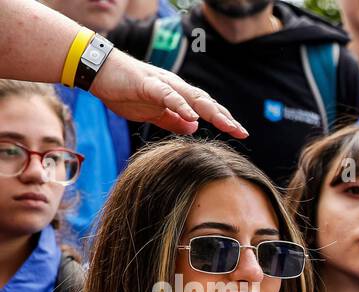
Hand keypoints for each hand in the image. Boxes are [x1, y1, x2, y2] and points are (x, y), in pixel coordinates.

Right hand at [90, 50, 246, 136]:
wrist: (98, 72)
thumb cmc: (124, 91)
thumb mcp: (153, 113)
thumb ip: (173, 120)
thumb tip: (194, 127)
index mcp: (178, 96)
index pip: (206, 109)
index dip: (224, 120)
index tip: (240, 135)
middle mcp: (176, 88)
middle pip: (206, 103)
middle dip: (225, 118)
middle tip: (242, 133)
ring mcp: (164, 84)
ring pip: (193, 97)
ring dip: (212, 111)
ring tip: (227, 125)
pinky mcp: (149, 84)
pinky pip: (168, 95)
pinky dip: (181, 104)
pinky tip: (193, 115)